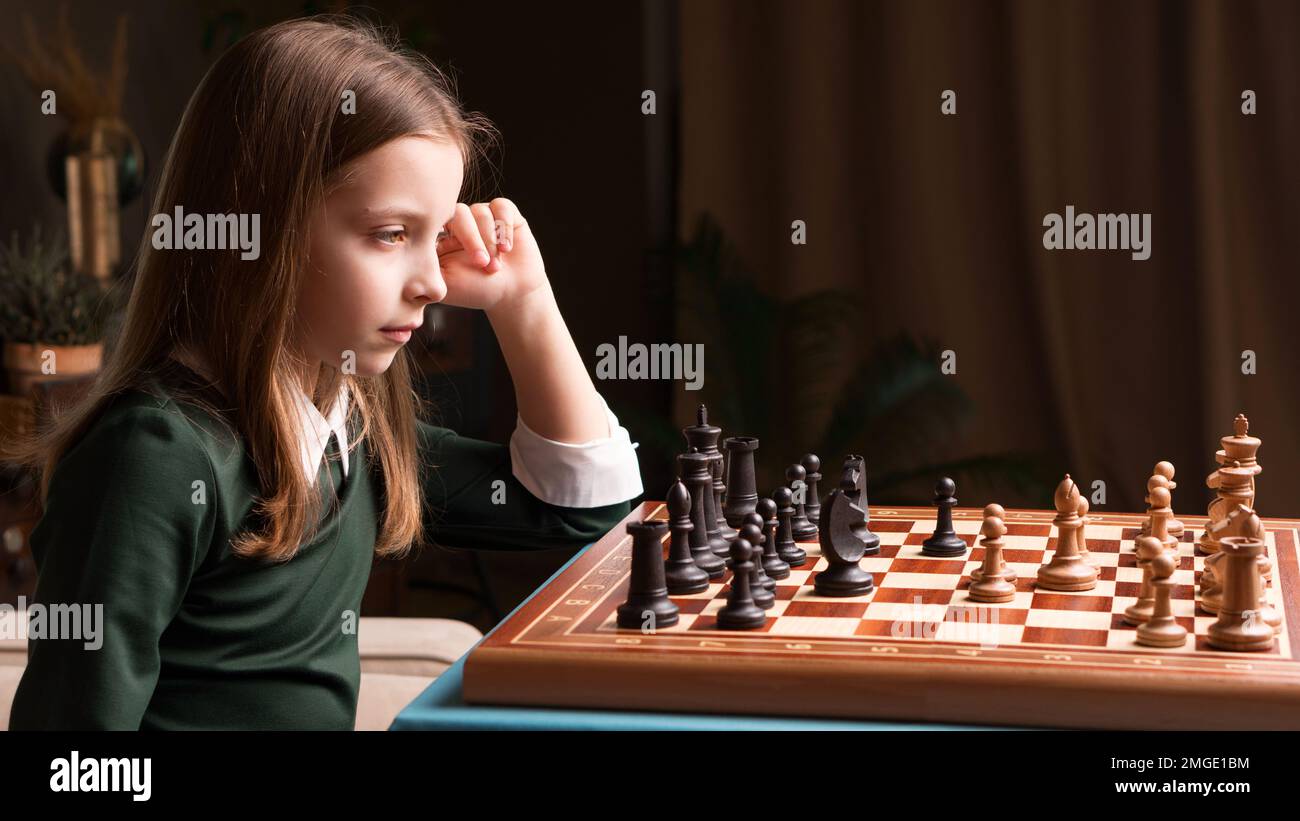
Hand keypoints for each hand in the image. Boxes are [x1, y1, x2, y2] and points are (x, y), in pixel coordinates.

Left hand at [436, 197, 548, 311]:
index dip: (451, 239)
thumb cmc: (475, 290)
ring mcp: (482, 216)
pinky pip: (502, 207)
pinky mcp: (505, 214)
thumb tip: (399, 256)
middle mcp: (461, 221)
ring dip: (491, 241)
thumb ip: (425, 266)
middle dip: (473, 240)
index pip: (438, 220)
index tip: (461, 260)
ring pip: (482, 212)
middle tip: (482, 264)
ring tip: (496, 266)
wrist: (510, 295)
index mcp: (442, 234)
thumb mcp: (444, 282)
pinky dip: (505, 228)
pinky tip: (507, 249)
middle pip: (461, 213)